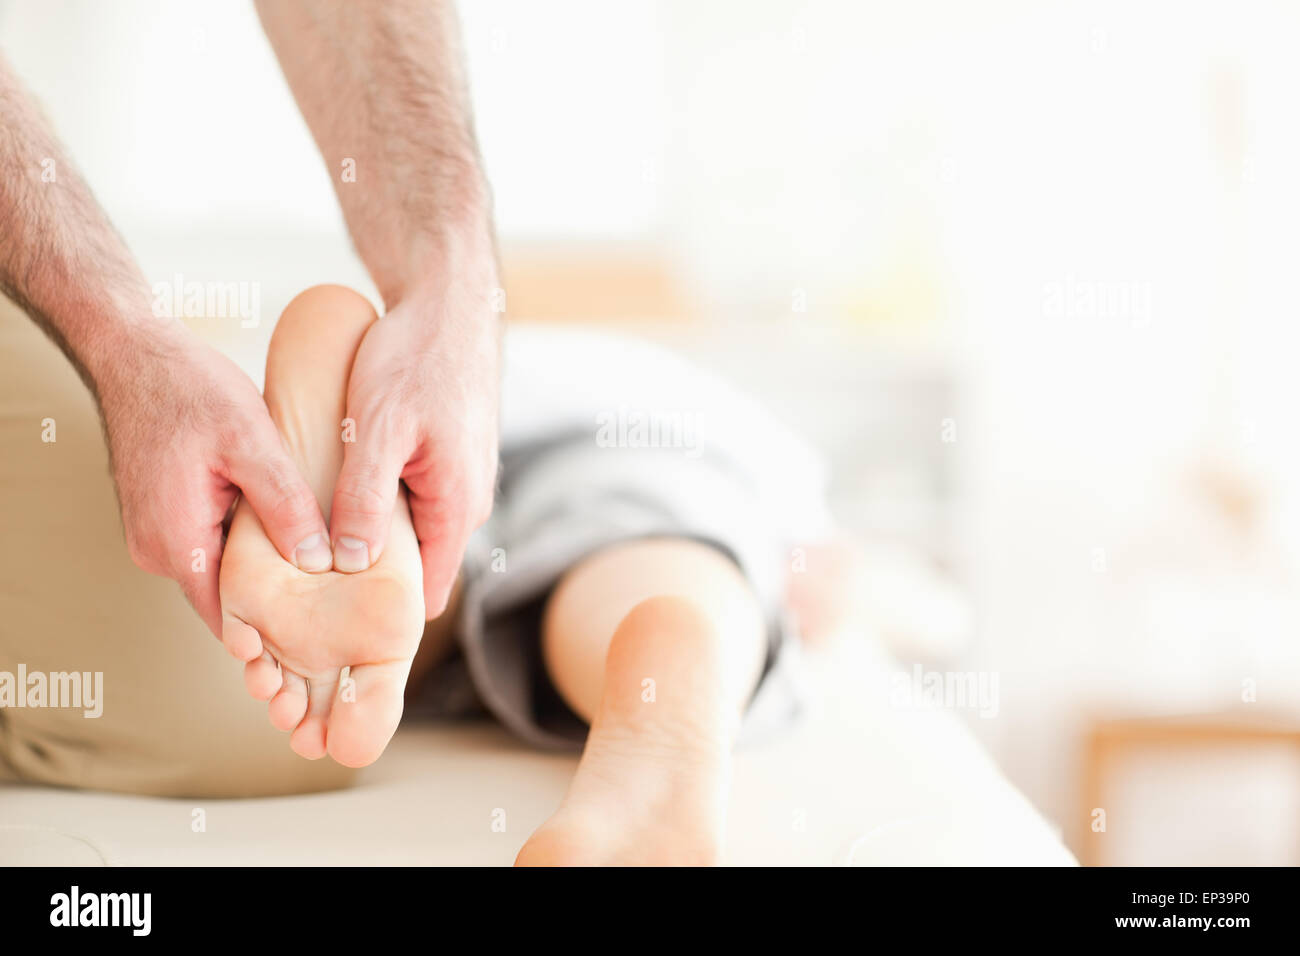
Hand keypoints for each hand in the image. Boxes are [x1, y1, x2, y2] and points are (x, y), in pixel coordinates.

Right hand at [98, 326, 330, 634]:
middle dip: (276, 612)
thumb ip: (284, 503)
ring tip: (324, 587)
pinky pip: (212, 548)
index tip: (317, 652)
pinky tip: (291, 543)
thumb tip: (318, 560)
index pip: (229, 620)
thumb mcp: (251, 441)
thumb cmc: (188, 388)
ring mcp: (158, 534)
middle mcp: (159, 549)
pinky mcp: (166, 515)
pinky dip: (248, 552)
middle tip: (334, 622)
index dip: (273, 640)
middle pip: (228, 601)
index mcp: (176, 542)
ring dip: (265, 579)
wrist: (135, 352)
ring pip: (222, 574)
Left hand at [327, 273, 498, 616]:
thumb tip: (346, 562)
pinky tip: (339, 487)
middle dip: (366, 575)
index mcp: (458, 506)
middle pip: (416, 564)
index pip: (426, 593)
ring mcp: (462, 479)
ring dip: (369, 533)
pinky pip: (414, 499)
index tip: (331, 621)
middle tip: (305, 576)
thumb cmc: (417, 357)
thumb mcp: (378, 429)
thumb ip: (364, 500)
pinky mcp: (450, 458)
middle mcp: (468, 501)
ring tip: (314, 532)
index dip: (381, 614)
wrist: (451, 301)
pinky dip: (379, 502)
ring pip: (411, 529)